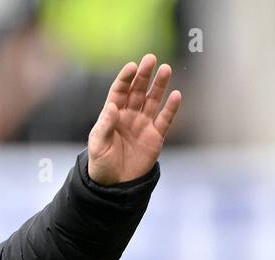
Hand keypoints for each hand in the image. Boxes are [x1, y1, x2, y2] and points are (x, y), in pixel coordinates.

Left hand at [87, 53, 181, 185]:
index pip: (119, 92)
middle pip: (137, 91)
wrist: (115, 185)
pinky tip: (176, 95)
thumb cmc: (101, 165)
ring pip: (153, 101)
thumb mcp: (98, 146)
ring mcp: (143, 125)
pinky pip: (165, 119)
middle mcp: (129, 116)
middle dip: (144, 75)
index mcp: (112, 116)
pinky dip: (171, 108)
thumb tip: (113, 106)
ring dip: (159, 85)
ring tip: (166, 69)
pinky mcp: (155, 137)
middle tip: (151, 59)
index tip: (132, 66)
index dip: (125, 79)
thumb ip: (105, 126)